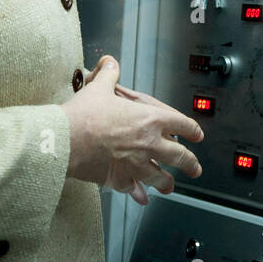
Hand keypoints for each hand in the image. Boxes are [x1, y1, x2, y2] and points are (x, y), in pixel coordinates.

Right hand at [62, 55, 204, 204]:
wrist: (65, 140)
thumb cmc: (83, 115)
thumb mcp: (99, 88)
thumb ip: (108, 74)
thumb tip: (109, 63)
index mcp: (150, 119)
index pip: (181, 124)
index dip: (193, 130)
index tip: (197, 135)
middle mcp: (148, 144)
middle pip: (179, 156)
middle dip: (190, 163)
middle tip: (195, 168)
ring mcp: (136, 164)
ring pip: (159, 177)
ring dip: (166, 182)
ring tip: (170, 186)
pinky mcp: (119, 179)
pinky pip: (133, 189)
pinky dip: (138, 194)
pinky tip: (142, 198)